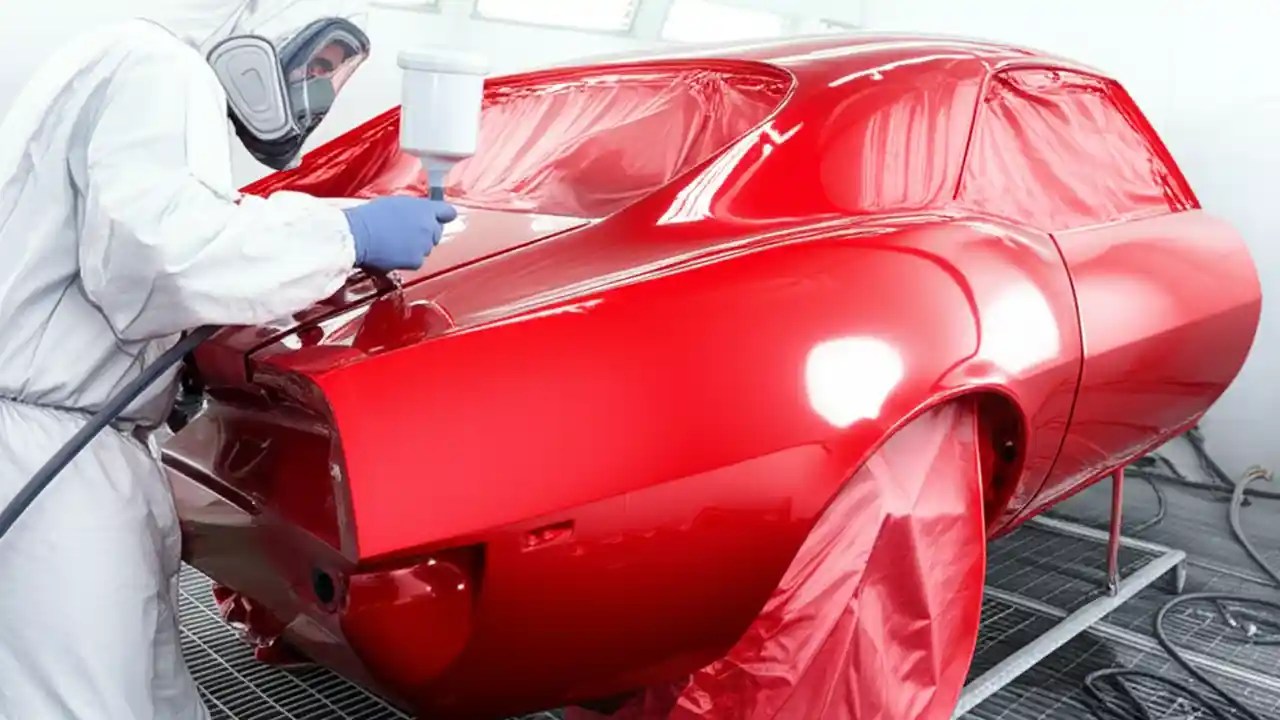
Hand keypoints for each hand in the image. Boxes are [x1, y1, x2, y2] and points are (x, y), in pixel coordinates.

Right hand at [342, 196, 458, 271]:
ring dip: (416, 246)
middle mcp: (429, 227)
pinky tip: (394, 253)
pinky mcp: (416, 261)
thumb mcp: (396, 203)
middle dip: (426, 233)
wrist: (358, 235)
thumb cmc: (371, 216)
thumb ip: (414, 209)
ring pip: (426, 248)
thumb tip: (419, 214)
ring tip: (396, 243)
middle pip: (437, 232)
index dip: (443, 216)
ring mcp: (424, 245)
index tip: (439, 218)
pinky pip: (417, 261)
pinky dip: (408, 259)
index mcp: (425, 209)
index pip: (448, 212)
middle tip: (408, 233)